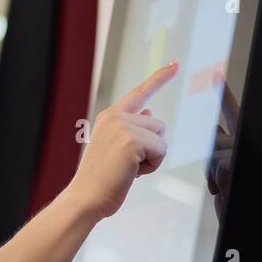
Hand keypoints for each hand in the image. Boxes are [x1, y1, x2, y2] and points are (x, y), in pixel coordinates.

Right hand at [70, 61, 178, 219]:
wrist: (85, 197)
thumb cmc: (101, 179)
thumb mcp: (116, 149)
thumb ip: (133, 128)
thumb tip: (150, 112)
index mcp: (109, 116)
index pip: (140, 92)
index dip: (159, 78)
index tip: (175, 64)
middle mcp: (115, 116)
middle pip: (158, 124)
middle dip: (151, 148)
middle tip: (126, 164)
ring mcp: (122, 126)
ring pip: (161, 137)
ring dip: (152, 157)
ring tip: (127, 168)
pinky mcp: (131, 140)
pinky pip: (161, 150)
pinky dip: (152, 166)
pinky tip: (131, 172)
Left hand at [206, 75, 238, 220]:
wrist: (255, 224)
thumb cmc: (242, 203)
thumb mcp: (230, 175)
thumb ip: (223, 151)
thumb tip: (215, 130)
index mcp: (246, 145)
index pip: (233, 115)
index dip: (225, 95)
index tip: (216, 75)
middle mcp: (248, 144)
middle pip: (215, 140)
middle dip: (212, 163)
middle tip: (222, 183)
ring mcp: (245, 151)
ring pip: (212, 154)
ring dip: (214, 176)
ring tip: (228, 190)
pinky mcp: (239, 160)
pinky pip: (216, 165)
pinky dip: (218, 181)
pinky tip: (228, 190)